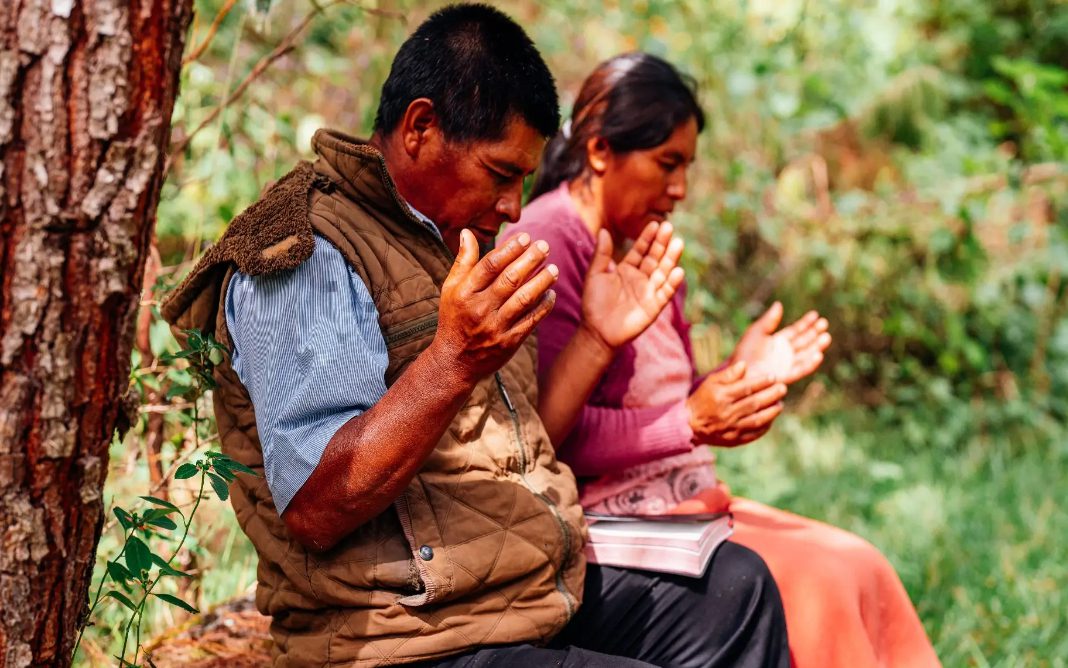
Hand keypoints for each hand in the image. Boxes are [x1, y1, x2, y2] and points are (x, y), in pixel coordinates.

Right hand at [432, 229, 557, 383]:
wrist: (455, 361)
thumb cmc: (454, 318)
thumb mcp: (451, 289)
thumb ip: (463, 262)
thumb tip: (468, 233)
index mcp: (465, 293)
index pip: (490, 266)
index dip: (509, 249)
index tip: (525, 237)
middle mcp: (480, 309)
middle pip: (509, 280)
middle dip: (529, 260)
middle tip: (545, 246)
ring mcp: (495, 327)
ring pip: (523, 299)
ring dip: (541, 282)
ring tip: (554, 268)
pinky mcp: (508, 342)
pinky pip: (530, 321)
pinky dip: (543, 306)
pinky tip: (552, 293)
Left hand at [579, 221, 684, 351]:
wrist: (597, 331)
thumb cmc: (594, 303)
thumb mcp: (595, 275)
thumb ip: (601, 254)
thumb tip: (603, 230)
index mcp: (627, 269)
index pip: (640, 250)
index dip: (647, 238)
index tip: (654, 224)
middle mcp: (641, 278)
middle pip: (654, 257)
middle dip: (662, 243)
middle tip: (669, 226)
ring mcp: (649, 291)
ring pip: (663, 272)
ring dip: (671, 258)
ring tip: (678, 243)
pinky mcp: (654, 306)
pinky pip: (665, 293)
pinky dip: (672, 283)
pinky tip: (678, 271)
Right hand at [687, 362, 786, 446]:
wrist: (690, 425)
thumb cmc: (703, 399)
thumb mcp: (710, 383)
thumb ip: (728, 374)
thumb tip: (744, 365)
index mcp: (721, 397)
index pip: (746, 388)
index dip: (762, 382)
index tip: (773, 377)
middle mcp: (726, 413)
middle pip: (754, 403)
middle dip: (771, 395)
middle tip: (783, 388)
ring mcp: (731, 428)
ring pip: (757, 420)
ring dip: (771, 412)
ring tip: (780, 404)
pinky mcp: (734, 440)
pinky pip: (754, 434)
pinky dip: (765, 427)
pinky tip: (771, 419)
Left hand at [731, 302, 830, 384]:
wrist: (737, 373)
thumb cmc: (743, 353)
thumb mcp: (756, 333)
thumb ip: (769, 321)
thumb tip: (779, 304)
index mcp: (777, 342)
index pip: (795, 331)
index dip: (805, 323)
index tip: (816, 315)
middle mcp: (784, 354)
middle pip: (803, 342)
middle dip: (814, 333)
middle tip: (824, 323)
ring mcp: (785, 365)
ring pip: (805, 355)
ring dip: (816, 347)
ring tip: (826, 337)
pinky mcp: (785, 376)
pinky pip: (800, 370)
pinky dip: (810, 364)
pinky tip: (818, 355)